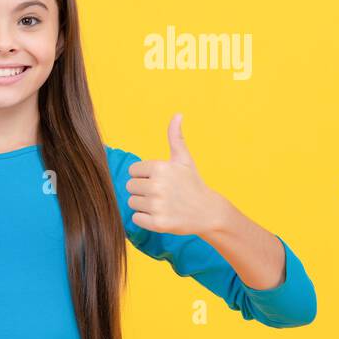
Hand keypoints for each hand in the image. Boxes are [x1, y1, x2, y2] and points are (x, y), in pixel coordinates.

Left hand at [126, 113, 231, 235]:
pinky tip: (161, 215)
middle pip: (130, 187)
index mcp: (160, 167)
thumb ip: (175, 137)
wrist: (208, 211)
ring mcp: (157, 205)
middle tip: (160, 193)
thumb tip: (177, 114)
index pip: (133, 171)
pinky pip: (135, 218)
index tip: (160, 180)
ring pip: (132, 203)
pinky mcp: (157, 223)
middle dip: (142, 190)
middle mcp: (157, 185)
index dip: (144, 175)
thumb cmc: (192, 183)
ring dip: (143, 205)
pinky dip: (145, 219)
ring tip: (162, 204)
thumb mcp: (184, 159)